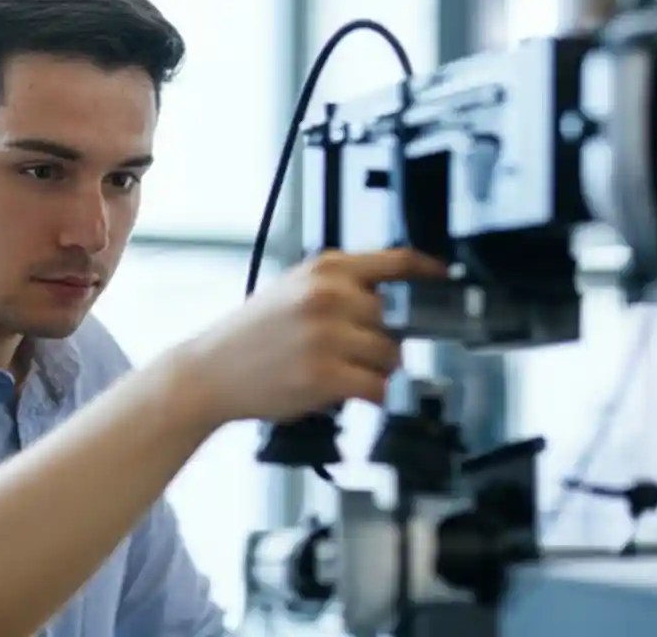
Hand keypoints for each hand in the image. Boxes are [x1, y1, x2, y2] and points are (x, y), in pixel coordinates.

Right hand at [178, 248, 447, 426]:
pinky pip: (379, 387)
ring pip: (393, 354)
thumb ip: (341, 286)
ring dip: (380, 369)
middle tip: (364, 350)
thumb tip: (398, 298)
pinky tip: (355, 393)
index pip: (397, 262)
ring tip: (346, 372)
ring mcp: (328, 336)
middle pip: (401, 317)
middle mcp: (329, 296)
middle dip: (390, 337)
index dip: (430, 273)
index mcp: (324, 269)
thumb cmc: (250, 335)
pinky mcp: (326, 375)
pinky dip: (375, 394)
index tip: (447, 282)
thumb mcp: (293, 289)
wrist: (209, 372)